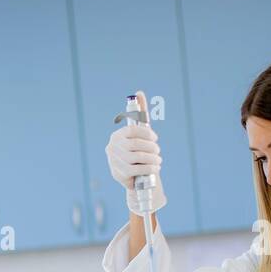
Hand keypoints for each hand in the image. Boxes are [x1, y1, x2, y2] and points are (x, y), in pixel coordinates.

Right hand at [107, 90, 166, 213]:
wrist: (137, 179)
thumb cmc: (140, 152)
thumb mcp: (141, 134)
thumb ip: (140, 114)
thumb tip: (139, 92)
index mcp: (117, 137)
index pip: (132, 131)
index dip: (146, 134)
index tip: (155, 138)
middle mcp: (112, 148)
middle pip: (135, 145)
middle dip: (151, 148)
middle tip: (158, 151)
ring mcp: (114, 162)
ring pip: (137, 157)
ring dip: (152, 159)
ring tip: (158, 160)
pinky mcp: (119, 174)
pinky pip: (137, 170)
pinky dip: (149, 168)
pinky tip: (154, 168)